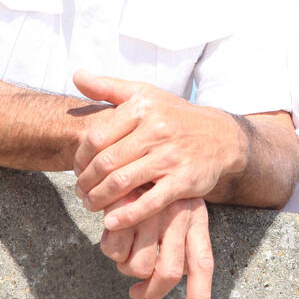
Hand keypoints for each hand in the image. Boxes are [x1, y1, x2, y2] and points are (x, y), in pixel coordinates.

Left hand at [72, 71, 246, 226]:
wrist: (221, 136)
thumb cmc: (175, 116)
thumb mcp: (145, 94)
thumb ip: (109, 87)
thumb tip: (77, 76)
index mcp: (142, 108)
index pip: (96, 138)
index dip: (80, 158)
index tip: (77, 169)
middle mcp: (156, 130)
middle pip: (106, 163)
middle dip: (86, 182)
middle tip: (80, 192)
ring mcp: (171, 157)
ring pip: (123, 182)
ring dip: (99, 199)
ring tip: (91, 204)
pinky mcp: (184, 180)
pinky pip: (150, 202)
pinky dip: (127, 215)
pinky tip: (112, 222)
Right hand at [100, 190, 213, 298]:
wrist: (125, 153)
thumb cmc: (149, 190)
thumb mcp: (172, 211)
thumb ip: (175, 244)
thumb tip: (160, 285)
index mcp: (195, 217)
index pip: (202, 261)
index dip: (199, 293)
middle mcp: (178, 215)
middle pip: (168, 273)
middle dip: (151, 293)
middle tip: (138, 294)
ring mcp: (152, 212)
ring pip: (139, 266)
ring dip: (126, 267)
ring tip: (124, 249)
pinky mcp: (126, 210)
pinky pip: (116, 252)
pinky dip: (111, 250)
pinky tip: (110, 233)